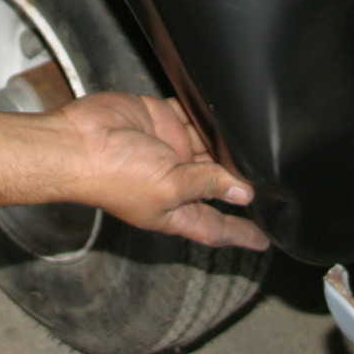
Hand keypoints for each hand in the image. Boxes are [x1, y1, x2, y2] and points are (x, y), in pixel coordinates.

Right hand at [54, 93, 268, 250]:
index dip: (240, 233)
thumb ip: (207, 185)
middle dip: (240, 181)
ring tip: (256, 141)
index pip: (214, 227)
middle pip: (216, 185)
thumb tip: (241, 191)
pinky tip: (227, 113)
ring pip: (208, 148)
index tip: (264, 240)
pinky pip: (190, 116)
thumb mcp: (170, 188)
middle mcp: (173, 181)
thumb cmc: (114, 176)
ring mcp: (167, 150)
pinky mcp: (161, 120)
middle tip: (273, 178)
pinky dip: (206, 114)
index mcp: (174, 210)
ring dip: (227, 145)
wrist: (80, 141)